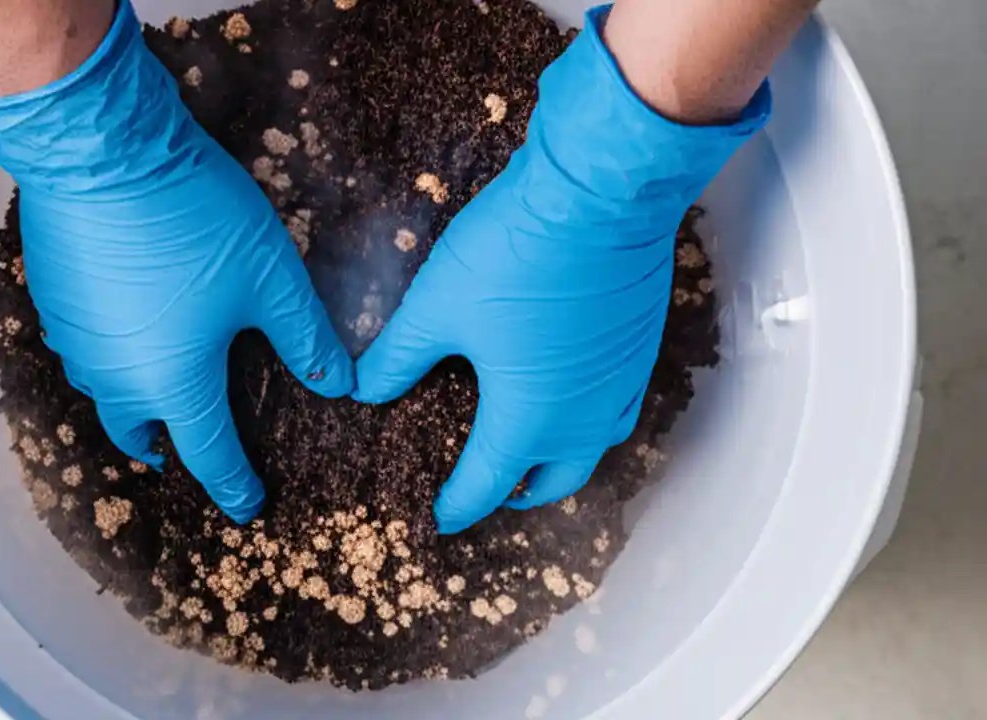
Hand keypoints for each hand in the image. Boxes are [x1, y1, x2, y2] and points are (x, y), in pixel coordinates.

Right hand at [0, 1, 352, 522]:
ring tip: (152, 391)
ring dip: (129, 403)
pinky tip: (122, 328)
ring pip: (103, 393)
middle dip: (163, 448)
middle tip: (180, 449)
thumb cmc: (192, 220)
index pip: (209, 456)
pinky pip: (81, 349)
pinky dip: (106, 356)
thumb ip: (305, 338)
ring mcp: (76, 341)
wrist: (100, 156)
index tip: (249, 506)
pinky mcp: (53, 302)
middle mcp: (117, 377)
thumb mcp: (270, 279)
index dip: (234, 485)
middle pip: (136, 436)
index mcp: (175, 383)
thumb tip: (338, 384)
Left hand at [354, 6, 768, 532]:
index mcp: (529, 420)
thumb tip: (364, 389)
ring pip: (593, 449)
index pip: (487, 484)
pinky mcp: (640, 350)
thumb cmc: (515, 254)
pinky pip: (615, 410)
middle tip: (486, 490)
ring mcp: (620, 384)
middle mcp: (583, 418)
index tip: (437, 518)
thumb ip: (398, 358)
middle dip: (517, 495)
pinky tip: (569, 395)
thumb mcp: (436, 307)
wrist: (601, 195)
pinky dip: (587, 423)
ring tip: (527, 451)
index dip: (456, 505)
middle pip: (554, 482)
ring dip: (558, 462)